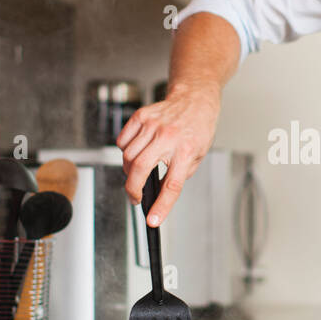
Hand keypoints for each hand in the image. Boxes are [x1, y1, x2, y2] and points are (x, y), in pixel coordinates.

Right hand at [116, 81, 220, 226]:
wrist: (193, 99)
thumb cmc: (198, 127)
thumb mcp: (198, 156)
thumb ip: (179, 174)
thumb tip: (159, 192)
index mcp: (186, 150)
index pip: (172, 185)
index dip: (161, 206)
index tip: (152, 220)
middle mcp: (168, 137)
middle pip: (140, 169)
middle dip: (132, 189)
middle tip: (135, 197)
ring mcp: (152, 125)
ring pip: (127, 156)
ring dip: (129, 171)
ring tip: (139, 172)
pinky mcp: (140, 117)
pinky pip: (122, 141)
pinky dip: (125, 151)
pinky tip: (136, 152)